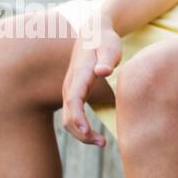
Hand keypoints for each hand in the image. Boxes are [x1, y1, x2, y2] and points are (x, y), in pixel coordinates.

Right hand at [61, 16, 121, 146]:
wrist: (93, 34)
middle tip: (102, 143)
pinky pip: (73, 116)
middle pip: (68, 116)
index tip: (87, 130)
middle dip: (81, 133)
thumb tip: (102, 71)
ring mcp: (70, 91)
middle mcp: (70, 86)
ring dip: (81, 134)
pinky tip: (96, 135)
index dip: (78, 117)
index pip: (73, 99)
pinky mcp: (75, 94)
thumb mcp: (109, 45)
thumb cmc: (104, 40)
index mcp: (79, 75)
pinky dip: (82, 128)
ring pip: (69, 119)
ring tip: (102, 143)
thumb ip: (107, 58)